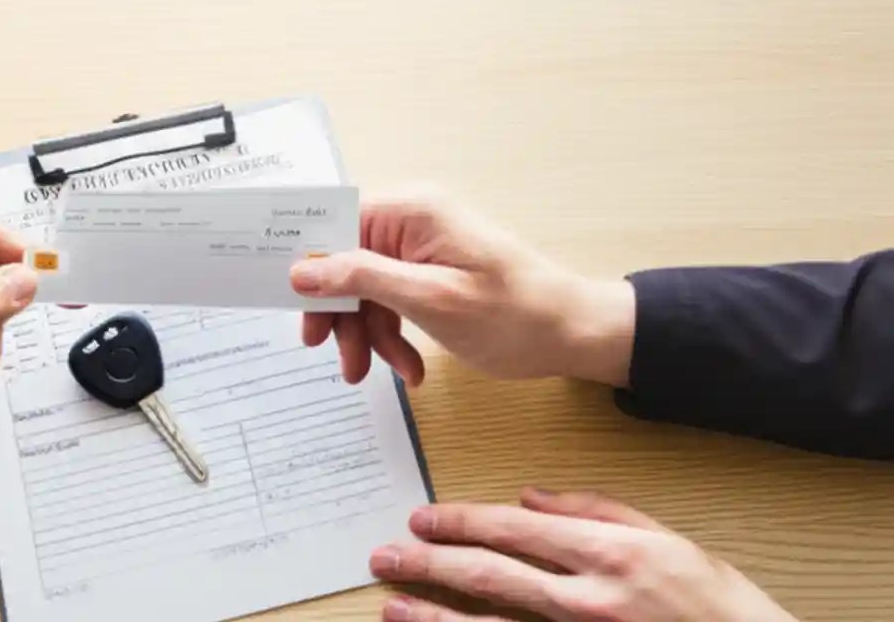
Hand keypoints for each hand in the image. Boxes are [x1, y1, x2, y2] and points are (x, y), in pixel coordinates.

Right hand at [289, 196, 635, 384]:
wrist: (571, 335)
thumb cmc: (513, 313)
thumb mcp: (429, 298)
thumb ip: (362, 278)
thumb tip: (304, 268)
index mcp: (412, 211)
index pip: (337, 220)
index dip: (309, 259)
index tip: (289, 298)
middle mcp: (412, 222)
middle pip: (346, 261)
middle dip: (340, 311)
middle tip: (329, 350)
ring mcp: (421, 249)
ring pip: (366, 289)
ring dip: (368, 333)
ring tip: (377, 372)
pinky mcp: (430, 276)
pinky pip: (392, 302)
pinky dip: (394, 336)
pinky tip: (410, 369)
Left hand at [371, 489, 795, 621]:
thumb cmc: (720, 604)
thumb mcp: (669, 541)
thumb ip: (597, 511)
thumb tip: (531, 494)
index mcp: (610, 553)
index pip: (514, 530)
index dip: (461, 522)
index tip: (422, 519)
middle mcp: (590, 599)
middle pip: (489, 576)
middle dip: (429, 564)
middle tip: (384, 556)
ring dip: (434, 617)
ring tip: (391, 606)